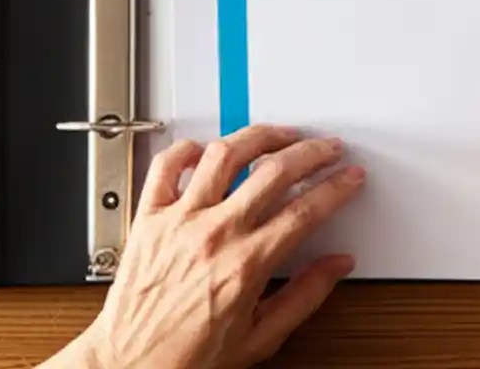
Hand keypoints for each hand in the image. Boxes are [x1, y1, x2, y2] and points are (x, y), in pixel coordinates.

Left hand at [44, 125, 365, 368]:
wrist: (130, 364)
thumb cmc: (188, 357)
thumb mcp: (261, 337)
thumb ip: (305, 296)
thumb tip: (336, 266)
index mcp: (246, 265)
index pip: (305, 210)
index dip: (336, 188)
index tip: (348, 178)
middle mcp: (213, 235)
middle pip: (274, 172)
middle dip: (312, 153)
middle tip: (327, 149)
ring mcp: (178, 220)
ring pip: (224, 154)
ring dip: (259, 136)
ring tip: (279, 135)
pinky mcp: (148, 217)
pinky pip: (166, 165)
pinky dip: (187, 148)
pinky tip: (206, 148)